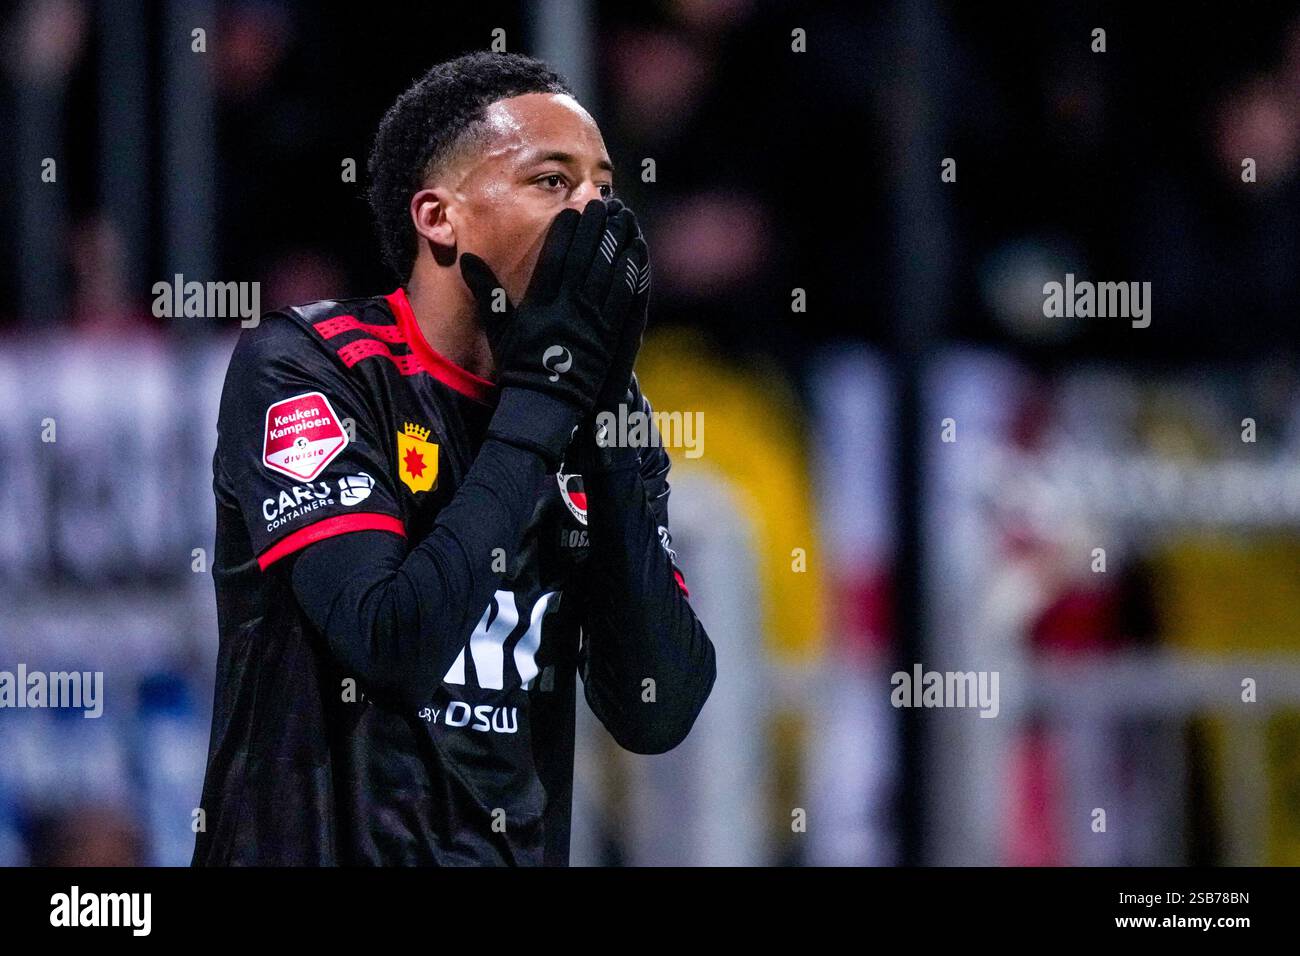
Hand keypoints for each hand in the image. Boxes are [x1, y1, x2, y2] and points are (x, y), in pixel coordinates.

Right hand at [460, 198, 640, 414]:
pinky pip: (623, 296)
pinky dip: (631, 271)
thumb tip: (466, 260)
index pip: (555, 258)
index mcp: (540, 304)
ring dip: (617, 241)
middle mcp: (567, 308)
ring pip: (608, 271)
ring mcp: (590, 320)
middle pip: (585, 258)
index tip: (572, 210)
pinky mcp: (608, 333)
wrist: (544, 402)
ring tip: (624, 217)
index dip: (565, 232)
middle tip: (604, 203)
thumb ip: (486, 291)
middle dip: (595, 227)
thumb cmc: (519, 364)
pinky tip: (636, 251)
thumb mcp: (499, 328)